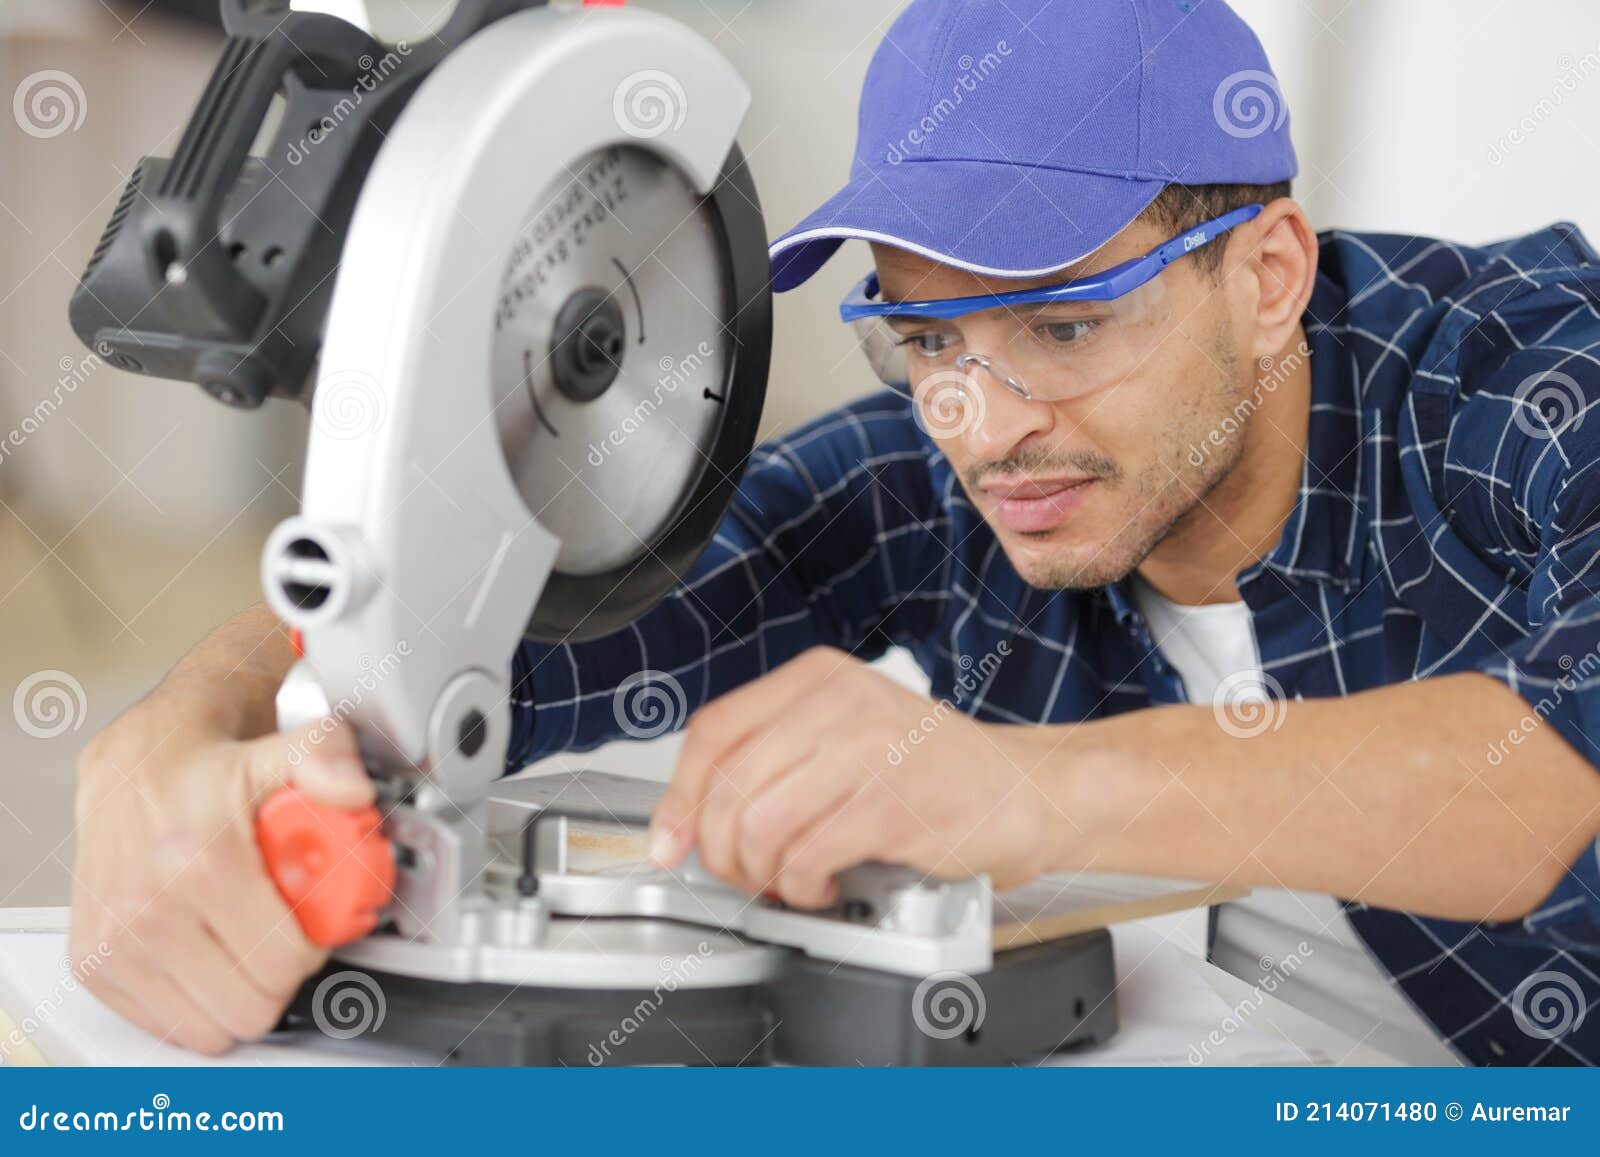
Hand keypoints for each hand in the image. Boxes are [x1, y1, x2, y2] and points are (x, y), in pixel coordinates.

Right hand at [70, 697, 373, 1055]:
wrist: (134, 763)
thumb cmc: (207, 768)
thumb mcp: (283, 750)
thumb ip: (330, 761)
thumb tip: (356, 791)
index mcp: (201, 863)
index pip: (282, 962)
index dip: (313, 950)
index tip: (313, 927)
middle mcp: (149, 909)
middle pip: (250, 1007)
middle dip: (281, 978)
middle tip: (283, 940)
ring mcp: (116, 944)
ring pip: (208, 1029)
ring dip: (239, 997)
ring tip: (246, 947)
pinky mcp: (93, 964)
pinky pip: (166, 1025)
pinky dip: (195, 1004)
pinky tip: (206, 958)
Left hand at [649, 646, 1070, 906]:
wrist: (1026, 791)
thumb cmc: (935, 772)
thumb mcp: (848, 735)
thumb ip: (776, 760)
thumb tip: (692, 822)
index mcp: (819, 678)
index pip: (714, 731)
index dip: (680, 796)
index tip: (671, 841)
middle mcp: (839, 703)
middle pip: (729, 787)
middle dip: (723, 852)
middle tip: (748, 874)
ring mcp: (868, 750)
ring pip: (757, 826)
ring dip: (763, 875)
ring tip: (791, 882)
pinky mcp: (892, 805)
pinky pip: (804, 858)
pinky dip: (801, 889)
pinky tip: (825, 886)